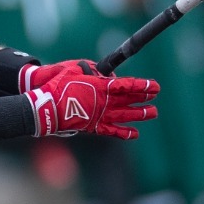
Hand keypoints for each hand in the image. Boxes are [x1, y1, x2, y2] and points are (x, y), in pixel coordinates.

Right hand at [24, 60, 159, 138]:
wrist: (48, 107)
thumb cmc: (59, 85)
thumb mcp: (76, 70)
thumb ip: (93, 71)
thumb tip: (104, 74)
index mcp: (101, 87)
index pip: (127, 86)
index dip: (142, 86)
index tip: (154, 85)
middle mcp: (105, 102)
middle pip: (129, 100)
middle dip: (144, 96)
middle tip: (156, 94)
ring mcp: (100, 116)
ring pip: (126, 115)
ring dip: (140, 114)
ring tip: (153, 112)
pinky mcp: (94, 127)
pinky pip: (113, 131)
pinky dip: (124, 133)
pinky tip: (135, 134)